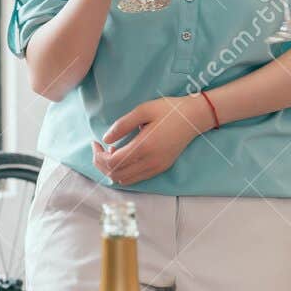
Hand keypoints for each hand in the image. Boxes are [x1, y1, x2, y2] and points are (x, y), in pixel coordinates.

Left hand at [91, 95, 211, 185]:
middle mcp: (150, 162)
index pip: (113, 162)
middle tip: (98, 148)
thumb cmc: (169, 110)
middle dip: (101, 163)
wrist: (194, 118)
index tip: (95, 142)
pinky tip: (123, 156)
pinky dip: (123, 172)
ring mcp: (156, 168)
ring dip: (111, 169)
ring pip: (124, 180)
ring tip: (110, 151)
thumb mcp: (144, 110)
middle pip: (115, 174)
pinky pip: (135, 179)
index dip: (98, 155)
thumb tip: (105, 139)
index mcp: (145, 147)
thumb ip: (122, 125)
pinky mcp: (160, 168)